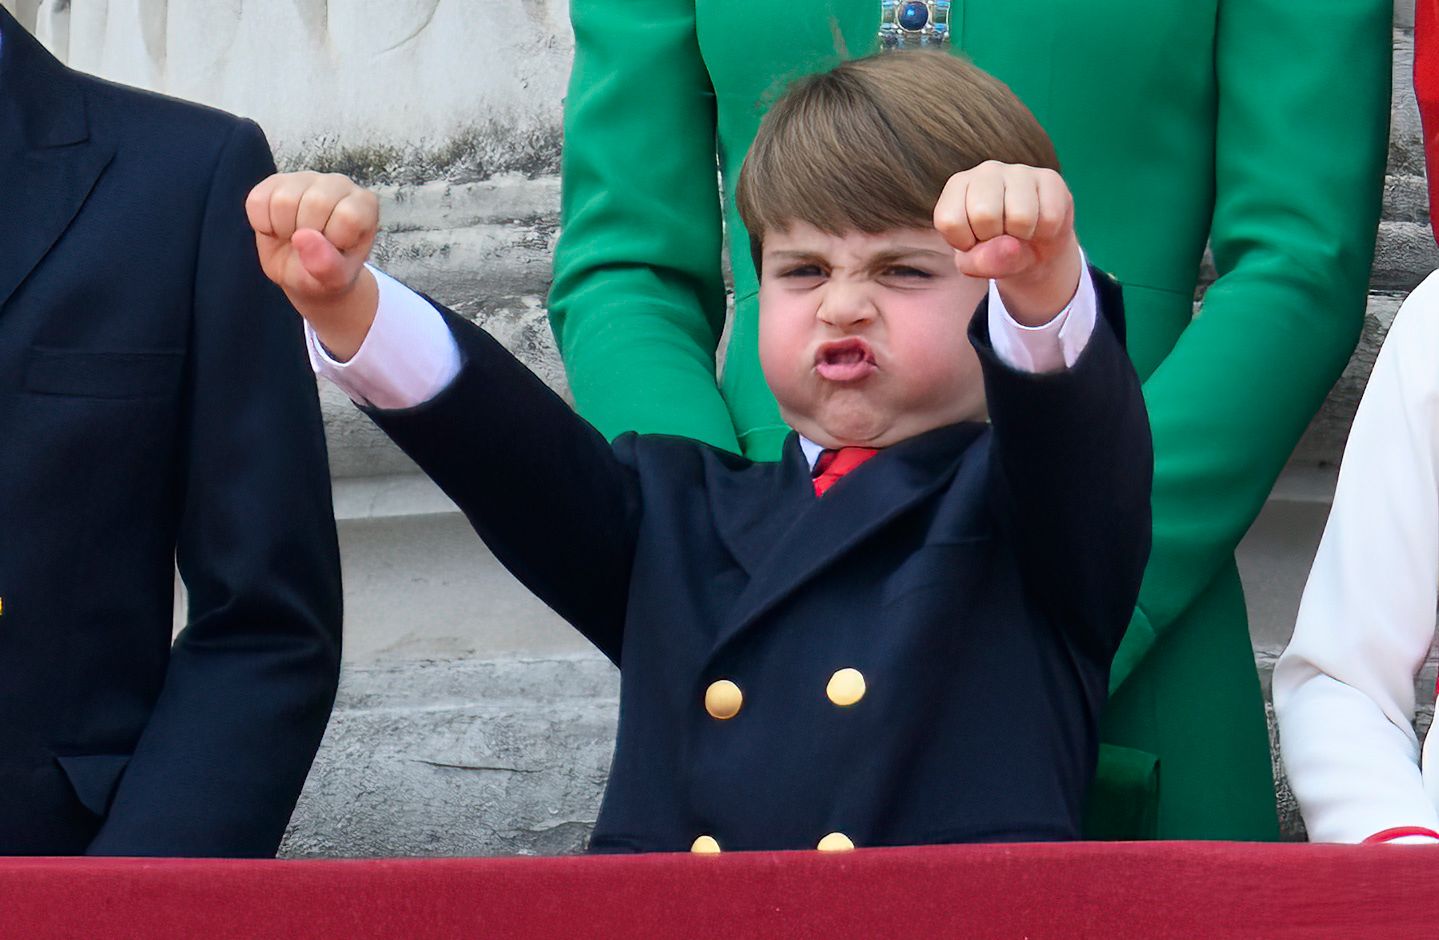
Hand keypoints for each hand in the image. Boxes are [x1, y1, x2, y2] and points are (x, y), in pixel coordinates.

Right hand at [245, 172, 380, 360]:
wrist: (302, 273)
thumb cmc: (326, 272)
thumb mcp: (334, 280)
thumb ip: (327, 265)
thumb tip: (303, 237)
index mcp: (364, 205)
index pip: (348, 217)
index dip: (334, 241)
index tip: (334, 251)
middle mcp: (339, 184)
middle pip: (315, 203)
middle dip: (307, 235)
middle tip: (311, 246)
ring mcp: (306, 178)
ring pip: (283, 199)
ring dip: (283, 229)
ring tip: (295, 238)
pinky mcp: (275, 181)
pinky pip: (257, 200)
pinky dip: (262, 224)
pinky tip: (278, 228)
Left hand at [932, 161, 1082, 325]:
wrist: (1034, 248)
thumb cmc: (994, 251)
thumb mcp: (977, 264)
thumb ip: (980, 262)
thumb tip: (1010, 246)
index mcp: (958, 186)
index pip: (949, 220)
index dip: (964, 242)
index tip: (972, 241)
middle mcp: (986, 171)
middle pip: (985, 215)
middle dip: (994, 239)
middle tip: (1000, 236)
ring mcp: (1019, 170)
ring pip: (1021, 216)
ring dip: (1024, 236)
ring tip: (1020, 231)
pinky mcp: (1050, 177)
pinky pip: (1050, 217)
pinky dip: (1046, 233)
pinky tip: (1040, 225)